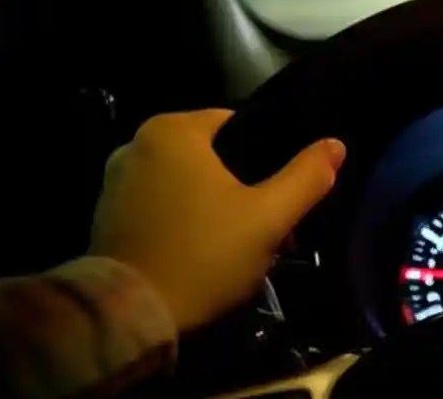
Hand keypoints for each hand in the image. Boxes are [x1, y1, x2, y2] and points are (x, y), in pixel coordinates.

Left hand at [89, 110, 344, 331]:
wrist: (129, 316)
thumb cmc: (203, 254)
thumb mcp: (268, 218)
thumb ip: (306, 177)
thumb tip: (336, 144)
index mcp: (173, 130)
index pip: (240, 126)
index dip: (270, 159)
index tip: (283, 197)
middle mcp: (136, 145)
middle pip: (213, 158)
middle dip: (243, 189)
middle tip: (269, 228)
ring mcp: (115, 183)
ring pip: (187, 185)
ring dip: (215, 208)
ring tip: (239, 248)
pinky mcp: (106, 218)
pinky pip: (161, 208)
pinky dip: (184, 223)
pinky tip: (203, 255)